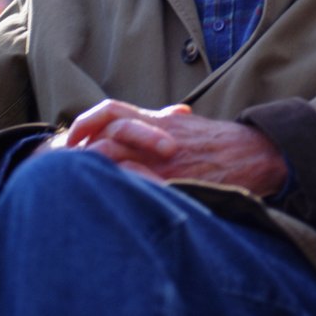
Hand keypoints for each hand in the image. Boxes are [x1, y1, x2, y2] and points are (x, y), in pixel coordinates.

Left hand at [61, 98, 287, 195]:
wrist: (251, 153)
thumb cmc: (219, 141)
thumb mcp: (186, 125)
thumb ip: (162, 122)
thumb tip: (155, 120)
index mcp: (155, 119)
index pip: (108, 113)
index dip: (84, 126)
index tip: (71, 143)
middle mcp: (153, 135)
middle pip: (102, 138)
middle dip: (79, 155)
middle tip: (64, 170)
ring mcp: (160, 159)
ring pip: (113, 160)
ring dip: (93, 173)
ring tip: (77, 186)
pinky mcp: (171, 181)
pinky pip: (135, 186)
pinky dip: (117, 191)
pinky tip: (104, 202)